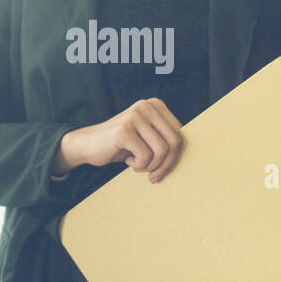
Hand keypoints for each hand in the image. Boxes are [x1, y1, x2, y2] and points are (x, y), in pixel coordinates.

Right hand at [54, 98, 183, 182]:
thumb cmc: (119, 145)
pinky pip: (145, 156)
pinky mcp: (124, 130)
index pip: (180, 134)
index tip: (162, 170)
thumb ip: (164, 138)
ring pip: (162, 151)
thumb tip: (194, 154)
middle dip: (166, 165)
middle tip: (154, 176)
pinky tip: (127, 162)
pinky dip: (138, 166)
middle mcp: (146, 106)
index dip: (175, 157)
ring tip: (138, 166)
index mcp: (155, 105)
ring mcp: (135, 116)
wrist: (86, 145)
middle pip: (175, 142)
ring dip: (151, 166)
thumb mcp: (145, 137)